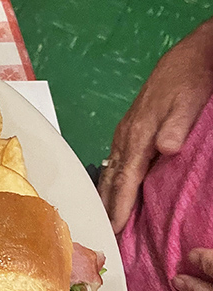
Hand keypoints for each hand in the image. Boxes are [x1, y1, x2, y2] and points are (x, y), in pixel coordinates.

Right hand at [99, 19, 212, 232]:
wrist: (189, 56)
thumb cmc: (190, 81)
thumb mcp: (189, 103)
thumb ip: (176, 127)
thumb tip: (165, 149)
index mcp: (138, 135)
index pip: (125, 178)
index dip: (119, 205)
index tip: (113, 229)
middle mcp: (126, 136)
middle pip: (111, 179)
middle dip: (105, 207)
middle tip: (101, 234)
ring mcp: (125, 133)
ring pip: (110, 171)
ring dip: (104, 195)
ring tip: (100, 219)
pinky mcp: (129, 130)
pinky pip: (114, 162)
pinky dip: (110, 181)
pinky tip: (110, 191)